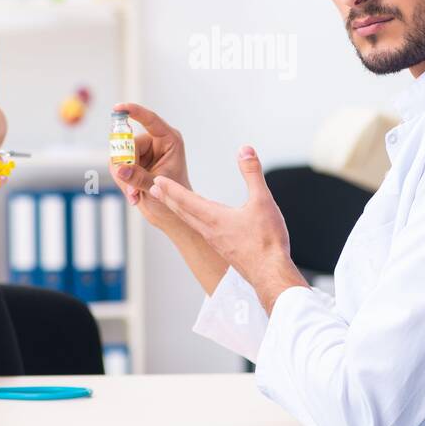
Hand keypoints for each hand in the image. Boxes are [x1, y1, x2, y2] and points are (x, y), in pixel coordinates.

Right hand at [107, 102, 191, 235]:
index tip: (119, 108)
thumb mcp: (156, 186)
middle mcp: (155, 142)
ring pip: (120, 156)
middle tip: (131, 186)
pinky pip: (117, 166)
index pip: (150, 120)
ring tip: (135, 194)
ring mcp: (143, 152)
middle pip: (129, 143)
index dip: (134, 111)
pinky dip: (122, 182)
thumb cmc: (173, 196)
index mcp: (169, 140)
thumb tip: (119, 168)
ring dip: (124, 177)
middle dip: (126, 165)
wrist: (171, 214)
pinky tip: (133, 195)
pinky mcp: (133, 161)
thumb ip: (138, 176)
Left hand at [146, 144, 302, 300]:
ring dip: (179, 210)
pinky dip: (192, 220)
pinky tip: (201, 221)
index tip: (157, 180)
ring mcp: (216, 242)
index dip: (171, 188)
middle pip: (182, 211)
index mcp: (214, 218)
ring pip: (191, 222)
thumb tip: (245, 150)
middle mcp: (210, 230)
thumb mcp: (262, 201)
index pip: (186, 199)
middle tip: (153, 189)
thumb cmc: (267, 241)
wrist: (271, 275)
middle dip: (168, 198)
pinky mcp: (224, 249)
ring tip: (172, 202)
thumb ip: (253, 173)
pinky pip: (201, 231)